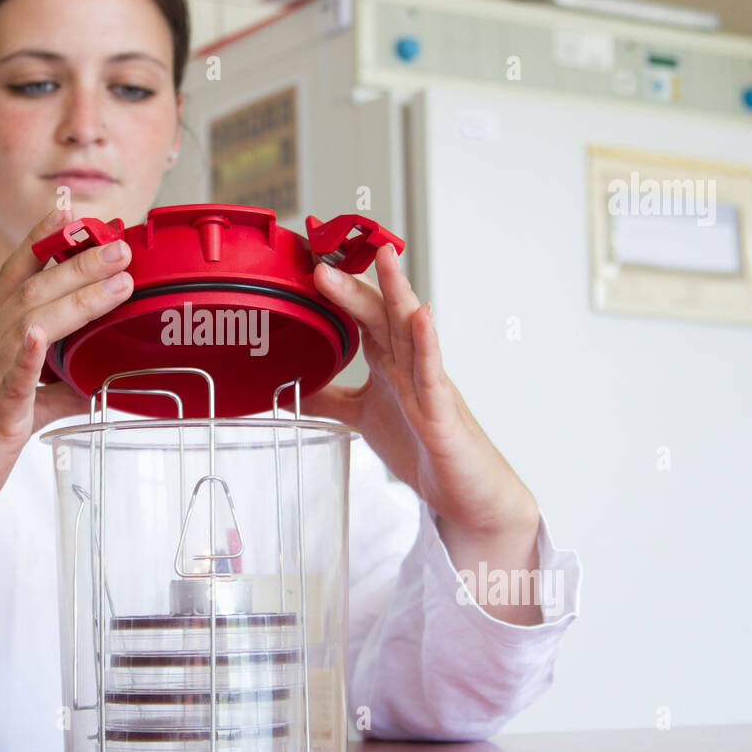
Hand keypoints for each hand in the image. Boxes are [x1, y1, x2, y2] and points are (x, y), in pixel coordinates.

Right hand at [0, 208, 132, 542]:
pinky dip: (26, 357)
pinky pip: (9, 383)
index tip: (72, 214)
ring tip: (117, 278)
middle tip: (122, 244)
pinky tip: (40, 336)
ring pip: (29, 324)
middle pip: (34, 291)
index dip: (42, 242)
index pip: (16, 278)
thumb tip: (97, 382)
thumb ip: (57, 391)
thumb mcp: (19, 408)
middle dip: (80, 263)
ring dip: (75, 297)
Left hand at [302, 243, 538, 541]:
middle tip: (323, 261)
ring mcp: (427, 386)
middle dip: (354, 286)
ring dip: (397, 295)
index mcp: (389, 362)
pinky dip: (427, 345)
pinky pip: (433, 376)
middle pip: (381, 316)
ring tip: (385, 259)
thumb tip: (288, 385)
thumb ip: (329, 399)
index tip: (310, 260)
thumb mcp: (361, 416)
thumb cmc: (421, 446)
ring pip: (411, 333)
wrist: (464, 492)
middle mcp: (408, 365)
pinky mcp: (442, 415)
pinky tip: (422, 318)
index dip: (338, 289)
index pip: (361, 315)